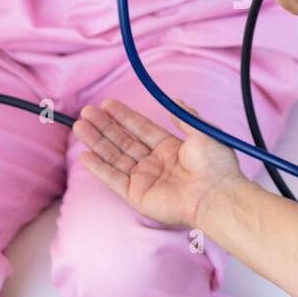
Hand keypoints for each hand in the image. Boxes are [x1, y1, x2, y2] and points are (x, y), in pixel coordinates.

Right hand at [73, 96, 241, 230]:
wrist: (217, 195)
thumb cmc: (216, 166)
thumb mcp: (203, 132)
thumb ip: (185, 117)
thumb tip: (175, 100)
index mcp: (170, 149)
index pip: (140, 129)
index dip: (123, 116)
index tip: (107, 103)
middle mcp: (156, 164)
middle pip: (123, 141)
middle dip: (105, 126)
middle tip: (87, 111)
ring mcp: (145, 180)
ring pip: (114, 157)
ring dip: (97, 142)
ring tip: (80, 126)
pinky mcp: (138, 196)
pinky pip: (113, 179)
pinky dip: (99, 167)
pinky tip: (85, 155)